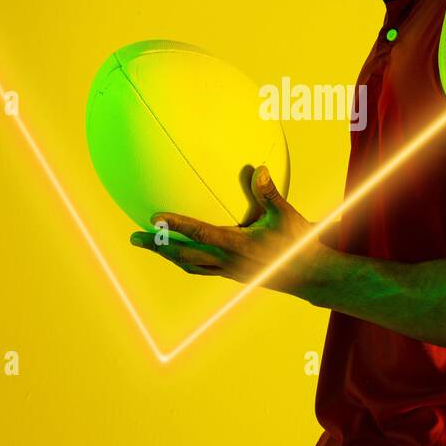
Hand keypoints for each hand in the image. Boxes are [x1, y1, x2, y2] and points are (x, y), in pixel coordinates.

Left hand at [128, 165, 333, 295]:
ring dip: (168, 255)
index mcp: (238, 245)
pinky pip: (202, 269)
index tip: (154, 218)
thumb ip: (270, 193)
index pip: (199, 234)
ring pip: (190, 265)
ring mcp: (229, 271)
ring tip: (151, 245)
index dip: (175, 226)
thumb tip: (259, 168)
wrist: (310, 276)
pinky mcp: (233, 275)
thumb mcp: (287, 215)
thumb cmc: (299, 242)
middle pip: (184, 255)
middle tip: (135, 237)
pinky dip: (185, 260)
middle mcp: (229, 261)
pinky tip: (180, 253)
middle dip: (158, 246)